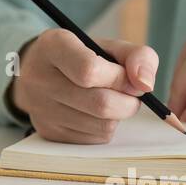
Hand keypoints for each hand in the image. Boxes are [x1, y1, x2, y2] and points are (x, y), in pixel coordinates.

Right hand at [9, 29, 158, 143]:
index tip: (133, 80)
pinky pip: (95, 139)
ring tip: (110, 100)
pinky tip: (95, 113)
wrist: (40, 72)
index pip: (89, 70)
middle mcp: (40, 79)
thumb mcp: (108, 45)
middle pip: (101, 103)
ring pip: (102, 125)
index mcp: (53, 47)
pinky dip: (105, 127)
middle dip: (128, 102)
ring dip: (118, 116)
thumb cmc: (81, 56)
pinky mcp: (49, 132)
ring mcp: (41, 109)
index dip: (121, 79)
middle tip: (130, 94)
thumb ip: (136, 56)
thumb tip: (145, 85)